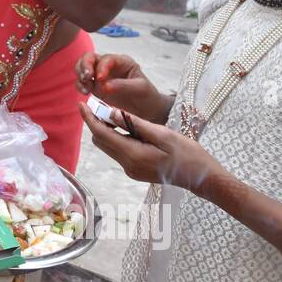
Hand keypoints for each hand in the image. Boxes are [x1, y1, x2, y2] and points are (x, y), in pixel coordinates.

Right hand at [75, 51, 170, 122]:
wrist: (146, 109)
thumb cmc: (146, 95)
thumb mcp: (140, 88)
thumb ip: (123, 85)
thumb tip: (104, 86)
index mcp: (122, 62)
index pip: (107, 58)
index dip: (101, 67)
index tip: (100, 79)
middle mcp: (109, 66)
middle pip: (89, 57)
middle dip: (85, 65)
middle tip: (87, 77)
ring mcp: (100, 75)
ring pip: (82, 67)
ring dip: (80, 74)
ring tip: (86, 87)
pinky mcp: (96, 86)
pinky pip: (82, 82)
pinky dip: (80, 85)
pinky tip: (85, 93)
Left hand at [78, 103, 229, 193]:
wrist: (201, 177)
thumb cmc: (187, 153)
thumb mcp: (162, 134)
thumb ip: (135, 123)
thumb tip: (111, 113)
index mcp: (133, 155)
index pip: (101, 134)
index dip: (89, 118)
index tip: (81, 104)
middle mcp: (128, 166)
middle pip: (101, 141)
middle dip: (96, 123)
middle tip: (99, 104)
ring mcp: (131, 171)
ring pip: (109, 147)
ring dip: (107, 131)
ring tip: (115, 113)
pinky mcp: (136, 171)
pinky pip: (120, 152)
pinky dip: (118, 138)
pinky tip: (128, 128)